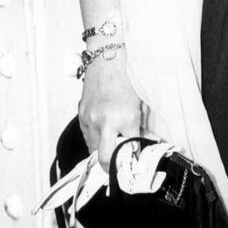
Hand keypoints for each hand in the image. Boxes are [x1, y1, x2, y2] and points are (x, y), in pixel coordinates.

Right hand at [77, 53, 143, 173]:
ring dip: (102, 152)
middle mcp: (105, 122)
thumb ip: (141, 127)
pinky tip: (104, 132)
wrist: (107, 60)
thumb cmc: (126, 78)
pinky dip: (95, 139)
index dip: (134, 158)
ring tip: (112, 145)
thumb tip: (146, 143)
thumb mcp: (140, 104)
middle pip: (105, 159)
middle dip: (112, 167)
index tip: (136, 163)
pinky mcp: (81, 116)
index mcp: (124, 118)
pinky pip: (87, 137)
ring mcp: (90, 120)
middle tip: (119, 166)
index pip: (130, 150)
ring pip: (93, 150)